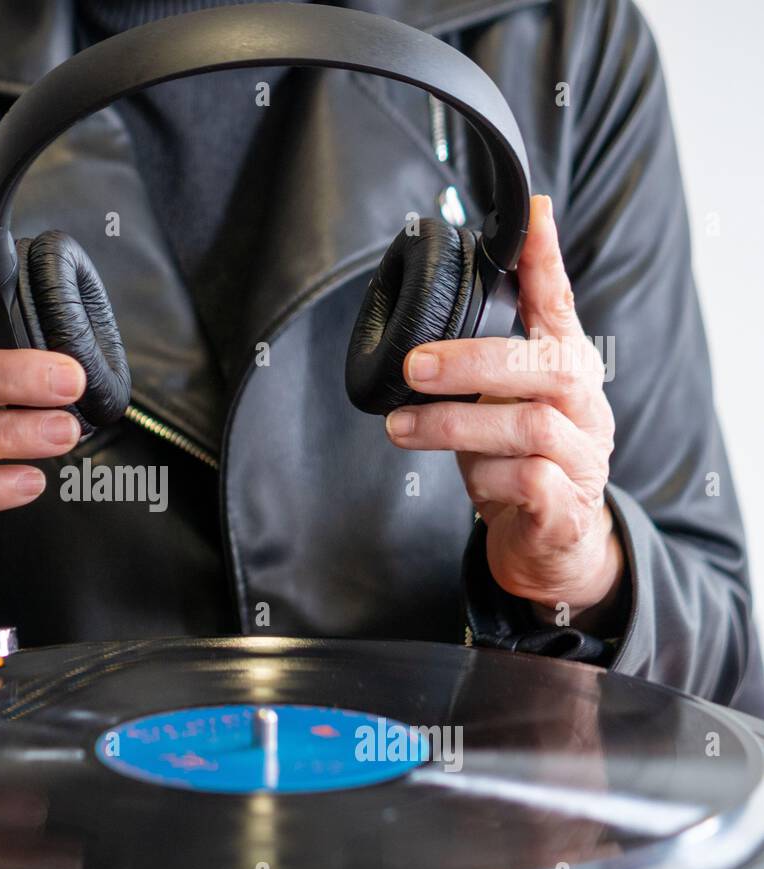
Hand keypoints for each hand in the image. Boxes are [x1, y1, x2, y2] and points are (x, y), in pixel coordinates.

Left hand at [385, 195, 623, 624]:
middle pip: (547, 366)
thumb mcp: (497, 401)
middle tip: (413, 366)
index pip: (560, 302)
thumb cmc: (515, 458)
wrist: (549, 542)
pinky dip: (488, 479)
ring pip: (530, 427)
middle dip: (473, 362)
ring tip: (400, 427)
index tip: (531, 210)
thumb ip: (478, 357)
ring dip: (455, 425)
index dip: (546, 257)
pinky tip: (467, 482)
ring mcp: (582, 456)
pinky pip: (530, 482)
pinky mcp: (566, 505)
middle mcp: (585, 404)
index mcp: (565, 366)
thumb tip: (423, 308)